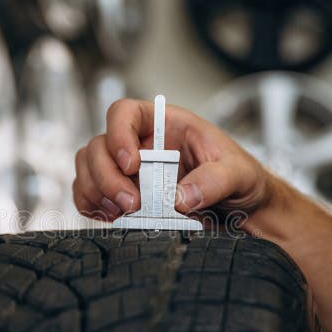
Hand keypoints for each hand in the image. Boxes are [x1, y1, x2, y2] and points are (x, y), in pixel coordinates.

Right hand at [73, 98, 280, 222]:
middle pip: (99, 146)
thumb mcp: (239, 173)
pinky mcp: (122, 196)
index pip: (124, 112)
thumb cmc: (240, 179)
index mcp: (165, 125)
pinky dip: (92, 207)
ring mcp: (127, 171)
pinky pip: (90, 195)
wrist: (243, 210)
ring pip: (88, 169)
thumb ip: (214, 180)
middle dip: (107, 176)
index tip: (132, 164)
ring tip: (123, 212)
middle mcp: (140, 144)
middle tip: (132, 203)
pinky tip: (113, 218)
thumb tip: (180, 196)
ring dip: (96, 192)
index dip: (118, 134)